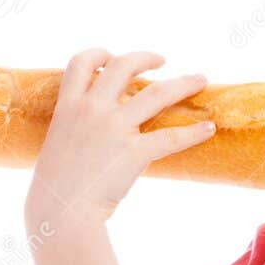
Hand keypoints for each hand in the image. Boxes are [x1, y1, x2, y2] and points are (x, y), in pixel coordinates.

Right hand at [24, 48, 214, 228]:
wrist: (60, 210)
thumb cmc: (56, 185)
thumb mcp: (60, 142)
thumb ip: (78, 126)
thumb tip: (100, 124)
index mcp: (68, 105)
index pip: (81, 63)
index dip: (98, 54)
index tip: (112, 55)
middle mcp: (92, 110)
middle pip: (124, 66)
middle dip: (145, 57)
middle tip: (163, 60)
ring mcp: (114, 129)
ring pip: (157, 94)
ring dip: (182, 83)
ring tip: (199, 80)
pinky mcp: (134, 152)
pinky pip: (171, 138)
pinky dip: (193, 132)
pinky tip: (208, 128)